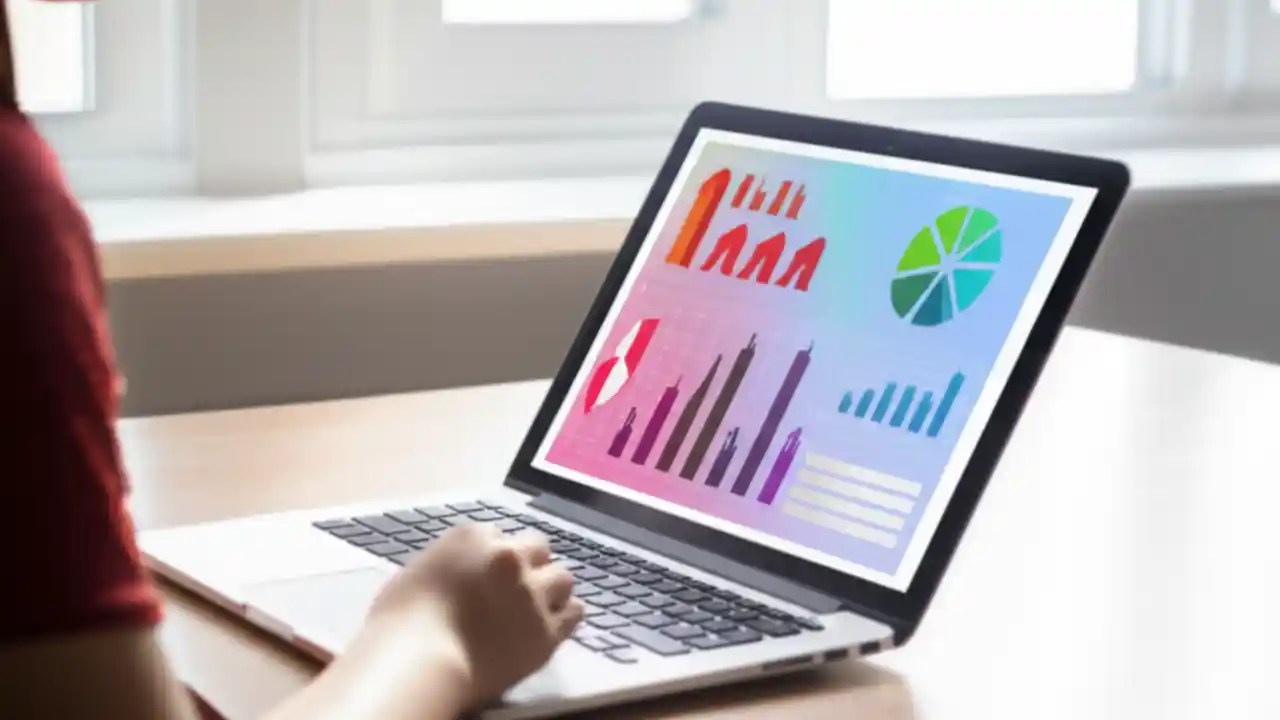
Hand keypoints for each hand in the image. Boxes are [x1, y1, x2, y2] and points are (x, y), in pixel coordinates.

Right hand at [368, 523, 584, 708]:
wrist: (419, 661)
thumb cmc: (400, 621)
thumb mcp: (417, 572)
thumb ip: (447, 564)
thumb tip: (456, 574)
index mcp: (474, 537)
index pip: (498, 536)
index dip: (492, 557)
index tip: (484, 575)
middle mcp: (510, 557)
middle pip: (537, 548)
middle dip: (529, 564)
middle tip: (515, 588)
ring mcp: (533, 593)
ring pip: (562, 577)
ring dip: (551, 588)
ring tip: (537, 606)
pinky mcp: (548, 630)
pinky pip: (575, 612)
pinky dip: (565, 615)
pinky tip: (553, 624)